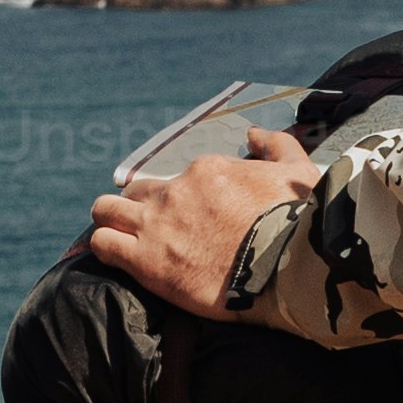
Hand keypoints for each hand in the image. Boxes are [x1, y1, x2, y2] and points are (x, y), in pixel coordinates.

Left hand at [84, 123, 316, 321]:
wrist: (288, 268)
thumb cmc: (297, 222)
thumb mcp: (298, 172)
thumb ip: (276, 146)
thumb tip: (254, 134)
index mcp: (208, 171)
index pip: (180, 180)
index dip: (185, 200)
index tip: (197, 221)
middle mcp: (176, 191)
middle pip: (138, 192)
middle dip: (141, 207)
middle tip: (155, 229)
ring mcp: (157, 225)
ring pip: (107, 211)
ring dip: (111, 221)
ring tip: (120, 237)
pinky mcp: (146, 261)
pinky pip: (104, 244)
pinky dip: (105, 247)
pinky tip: (114, 255)